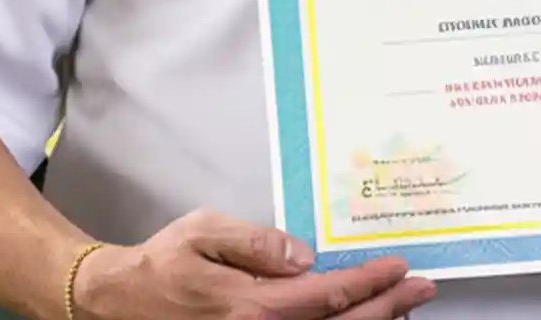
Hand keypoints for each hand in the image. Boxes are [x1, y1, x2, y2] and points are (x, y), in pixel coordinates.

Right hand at [73, 209, 435, 319]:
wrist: (117, 304)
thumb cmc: (162, 265)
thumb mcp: (204, 232)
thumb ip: (257, 242)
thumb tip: (304, 255)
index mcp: (252, 307)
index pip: (329, 296)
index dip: (371, 282)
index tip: (400, 266)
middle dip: (389, 308)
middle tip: (423, 287)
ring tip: (403, 305)